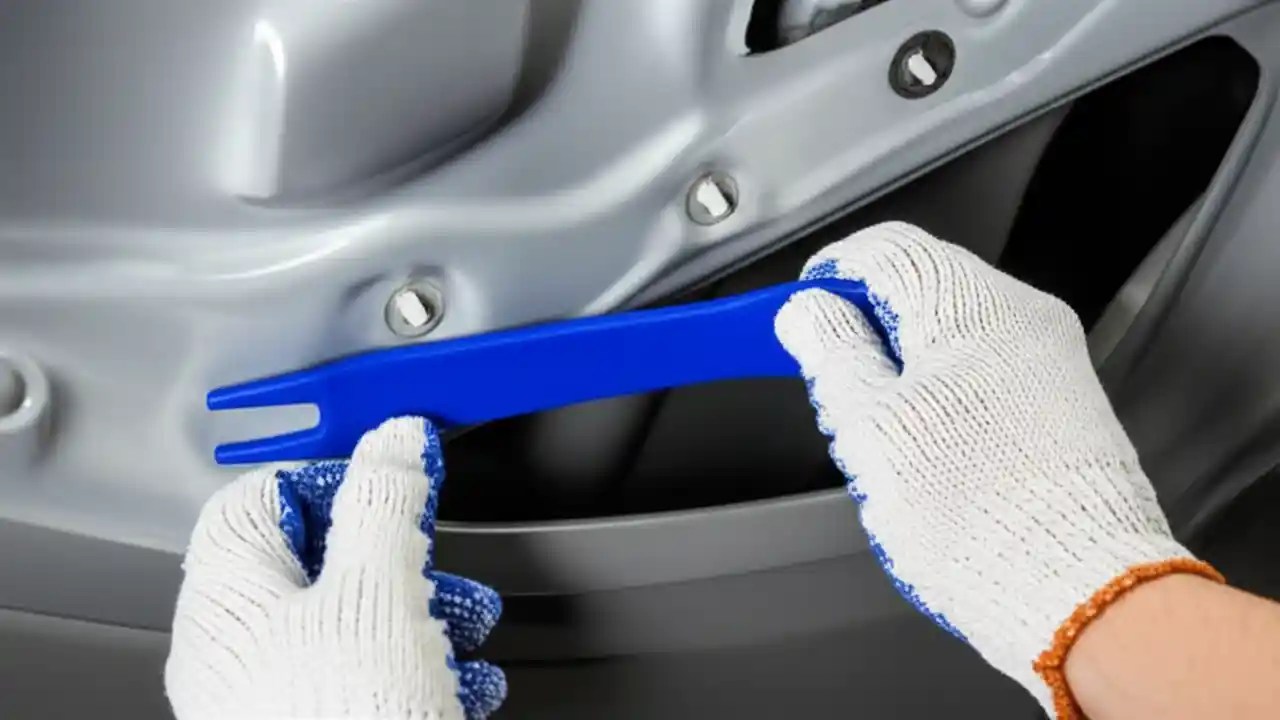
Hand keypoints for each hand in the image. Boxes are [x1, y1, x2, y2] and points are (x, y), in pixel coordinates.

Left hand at [166, 417, 504, 718]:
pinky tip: (465, 682)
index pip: (259, 498)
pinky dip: (420, 667)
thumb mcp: (379, 592)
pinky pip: (366, 678)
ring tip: (468, 626)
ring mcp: (274, 697)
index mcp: (231, 597)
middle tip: (439, 559)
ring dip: (424, 611)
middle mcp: (239, 649)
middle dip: (400, 555)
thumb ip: (386, 504)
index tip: (393, 477)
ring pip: (353, 622)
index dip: (333, 477)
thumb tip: (392, 440)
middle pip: (320, 561)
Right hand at [773, 222, 1219, 716]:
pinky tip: (929, 451)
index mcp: (971, 303)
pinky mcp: (1063, 404)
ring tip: (879, 436)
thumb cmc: (977, 515)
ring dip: (902, 366)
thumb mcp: (869, 425)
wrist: (1080, 593)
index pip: (885, 249)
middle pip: (921, 288)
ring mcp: (1050, 359)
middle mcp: (1023, 316)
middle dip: (866, 329)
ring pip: (951, 333)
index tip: (799, 312)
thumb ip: (831, 352)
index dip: (828, 277)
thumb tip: (808, 312)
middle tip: (830, 386)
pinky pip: (986, 372)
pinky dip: (943, 393)